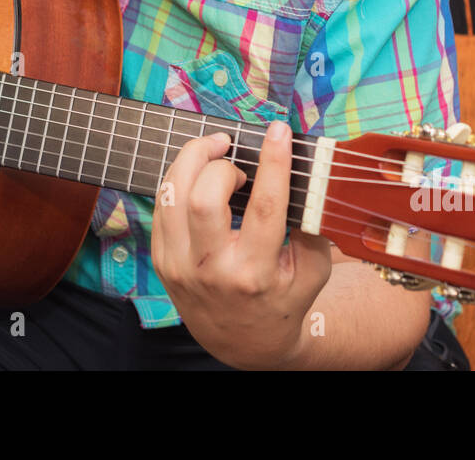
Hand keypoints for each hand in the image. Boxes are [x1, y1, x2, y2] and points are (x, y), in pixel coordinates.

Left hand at [151, 119, 332, 368]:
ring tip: (214, 152)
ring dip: (191, 160)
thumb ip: (313, 226)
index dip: (273, 163)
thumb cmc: (282, 300)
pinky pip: (161, 206)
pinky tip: (198, 177)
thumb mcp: (313, 272)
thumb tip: (310, 174)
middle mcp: (212, 270)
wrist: (243, 343)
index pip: (265, 208)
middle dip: (220, 162)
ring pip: (171, 195)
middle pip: (203, 198)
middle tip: (235, 154)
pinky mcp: (162, 261)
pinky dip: (179, 181)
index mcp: (255, 274)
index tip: (279, 131)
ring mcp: (179, 267)